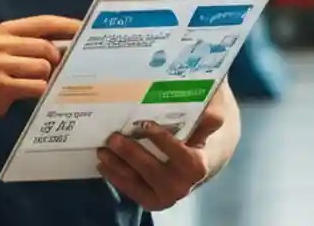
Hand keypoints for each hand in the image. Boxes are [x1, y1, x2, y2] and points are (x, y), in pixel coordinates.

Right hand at [0, 15, 80, 123]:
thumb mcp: (10, 49)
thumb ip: (35, 43)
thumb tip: (72, 42)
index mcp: (8, 29)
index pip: (45, 22)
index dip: (68, 26)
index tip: (87, 30)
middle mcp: (2, 43)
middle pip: (47, 47)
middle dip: (57, 60)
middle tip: (56, 70)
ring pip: (43, 67)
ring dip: (47, 78)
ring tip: (39, 82)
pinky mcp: (0, 85)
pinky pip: (35, 86)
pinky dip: (40, 90)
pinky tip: (34, 93)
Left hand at [96, 103, 230, 211]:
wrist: (201, 155)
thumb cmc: (201, 128)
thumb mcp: (210, 116)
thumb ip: (209, 113)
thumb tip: (210, 115)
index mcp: (198, 165)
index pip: (180, 155)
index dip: (163, 140)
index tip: (145, 124)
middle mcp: (182, 185)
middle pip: (153, 171)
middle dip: (132, 155)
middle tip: (113, 138)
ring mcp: (165, 195)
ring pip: (137, 183)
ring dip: (117, 167)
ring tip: (102, 150)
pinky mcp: (151, 199)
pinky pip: (130, 190)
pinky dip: (115, 177)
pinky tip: (102, 164)